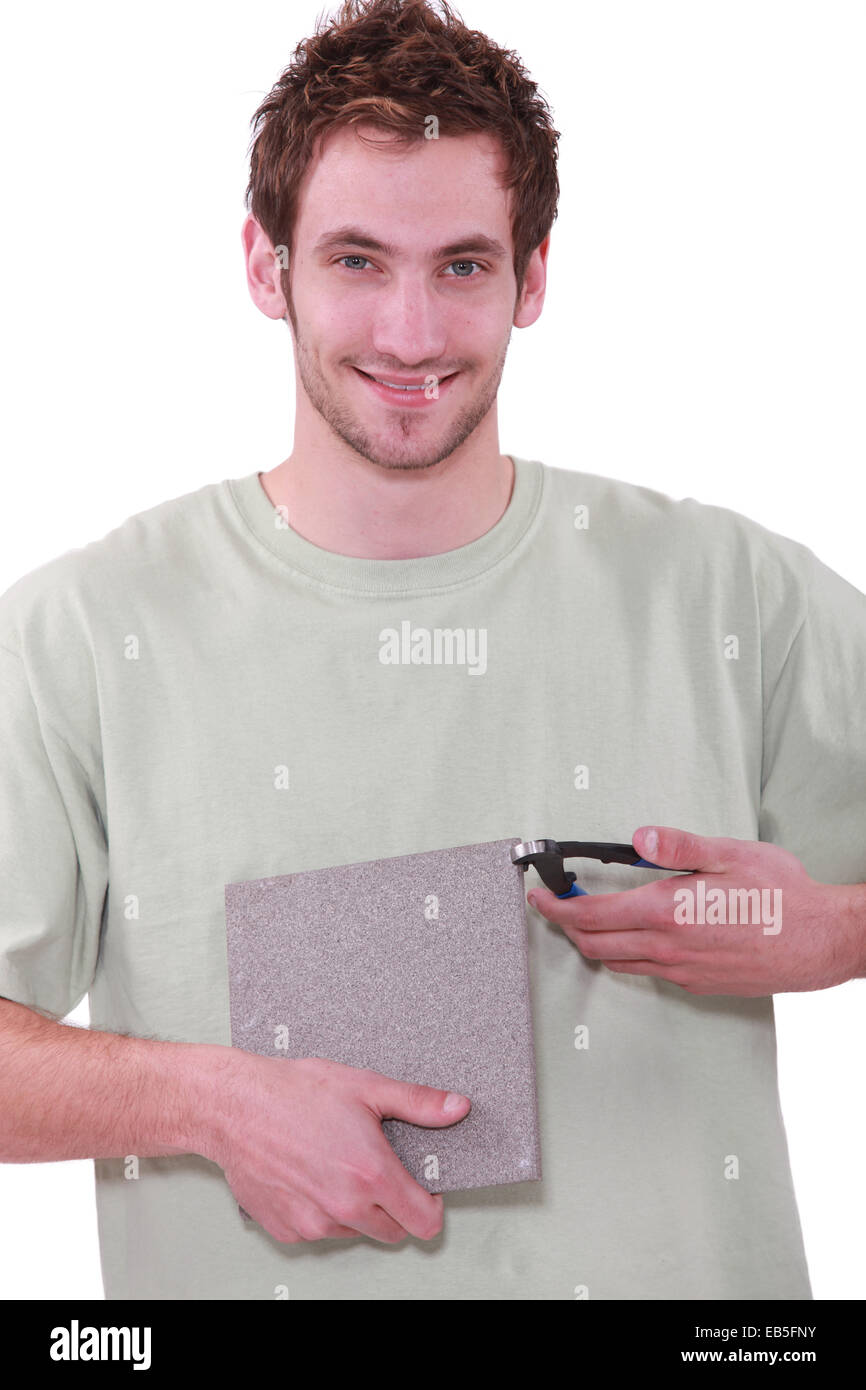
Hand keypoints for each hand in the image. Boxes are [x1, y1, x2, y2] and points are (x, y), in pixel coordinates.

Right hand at [209, 1053, 469, 1243]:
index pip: (424, 1222)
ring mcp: (314, 1223)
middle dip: (394, 1207)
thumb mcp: (365, 1086)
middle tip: (377, 1171)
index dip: (431, 1207)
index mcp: (371, 1174)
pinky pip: (320, 1231)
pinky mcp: (288, 1229)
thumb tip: (456, 1107)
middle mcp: (345, 1206)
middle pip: (392, 1232)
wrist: (234, 1106)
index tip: (424, 1190)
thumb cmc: (293, 1093)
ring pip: (355, 1231)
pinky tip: (310, 1175)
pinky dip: (321, 1211)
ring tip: (337, 1165)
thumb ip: (418, 1102)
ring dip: (356, 1209)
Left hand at [526, 825, 865, 995]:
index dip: (556, 906)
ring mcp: (682, 971)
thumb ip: (678, 847)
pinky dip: (628, 955)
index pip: (591, 915)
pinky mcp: (698, 984)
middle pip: (594, 945)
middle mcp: (668, 947)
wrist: (822, 940)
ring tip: (591, 919)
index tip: (539, 896)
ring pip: (618, 963)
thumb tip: (637, 839)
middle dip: (567, 926)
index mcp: (668, 910)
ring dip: (595, 943)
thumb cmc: (782, 894)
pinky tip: (638, 937)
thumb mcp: (731, 854)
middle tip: (557, 906)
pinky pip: (648, 973)